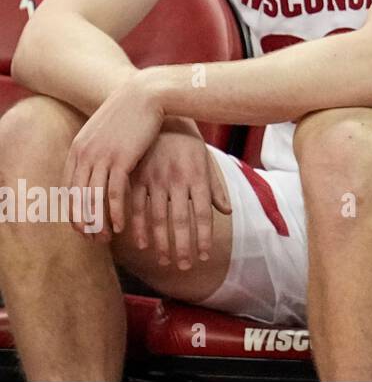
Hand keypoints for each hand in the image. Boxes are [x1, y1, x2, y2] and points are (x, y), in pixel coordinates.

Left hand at [64, 71, 165, 238]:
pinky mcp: (120, 159)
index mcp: (78, 149)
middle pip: (76, 197)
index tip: (83, 228)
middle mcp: (83, 154)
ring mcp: (100, 157)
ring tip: (105, 239)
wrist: (146, 93)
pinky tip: (121, 226)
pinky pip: (113, 193)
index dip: (74, 211)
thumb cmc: (132, 113)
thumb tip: (98, 163)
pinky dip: (115, 212)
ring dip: (97, 223)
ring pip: (92, 199)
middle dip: (82, 223)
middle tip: (92, 240)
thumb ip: (98, 148)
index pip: (68, 189)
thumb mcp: (107, 131)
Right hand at [129, 122, 231, 269]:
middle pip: (180, 221)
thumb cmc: (186, 142)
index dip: (203, 237)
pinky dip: (137, 228)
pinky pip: (135, 208)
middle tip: (186, 267)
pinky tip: (141, 244)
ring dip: (160, 244)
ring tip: (166, 262)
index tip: (204, 256)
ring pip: (157, 218)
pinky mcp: (134, 177)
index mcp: (196, 175)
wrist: (157, 114)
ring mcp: (154, 178)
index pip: (202, 213)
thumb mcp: (204, 160)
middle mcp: (176, 179)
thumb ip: (214, 187)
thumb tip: (227, 212)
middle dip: (183, 247)